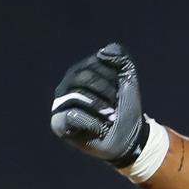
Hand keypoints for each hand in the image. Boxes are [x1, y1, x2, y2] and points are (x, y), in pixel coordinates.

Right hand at [51, 43, 146, 163]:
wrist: (129, 137)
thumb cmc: (125, 107)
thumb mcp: (127, 78)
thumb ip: (120, 59)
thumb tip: (103, 52)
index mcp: (80, 72)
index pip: (94, 63)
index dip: (112, 77)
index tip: (119, 90)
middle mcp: (66, 86)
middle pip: (83, 78)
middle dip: (106, 92)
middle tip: (115, 105)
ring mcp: (60, 105)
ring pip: (77, 96)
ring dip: (101, 107)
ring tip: (110, 116)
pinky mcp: (58, 123)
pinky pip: (72, 115)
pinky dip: (92, 122)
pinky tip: (99, 128)